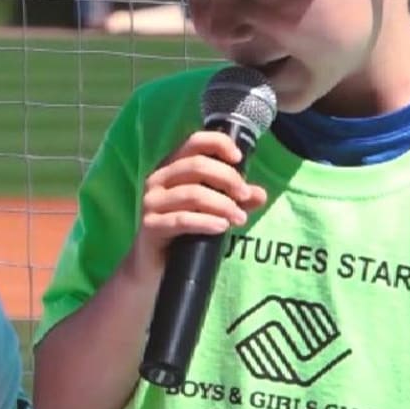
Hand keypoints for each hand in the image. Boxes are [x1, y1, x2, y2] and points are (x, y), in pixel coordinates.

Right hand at [131, 130, 267, 275]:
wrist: (155, 266)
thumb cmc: (184, 232)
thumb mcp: (213, 211)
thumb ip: (235, 200)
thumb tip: (259, 194)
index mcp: (171, 167)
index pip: (194, 142)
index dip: (218, 144)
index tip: (239, 159)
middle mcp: (157, 179)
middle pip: (197, 165)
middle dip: (228, 179)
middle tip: (245, 196)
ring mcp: (151, 202)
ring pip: (192, 194)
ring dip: (222, 205)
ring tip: (239, 218)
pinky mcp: (150, 225)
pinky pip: (182, 220)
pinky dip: (206, 222)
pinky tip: (221, 226)